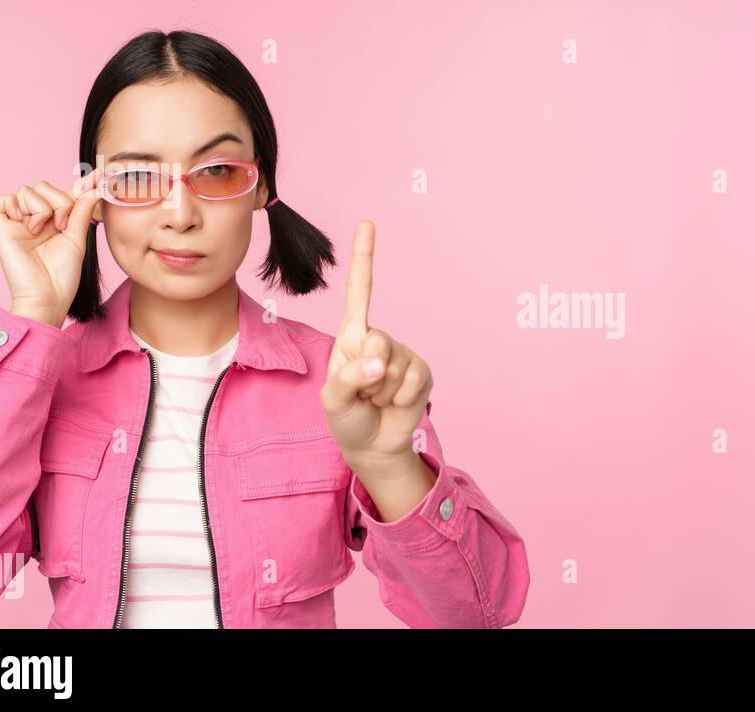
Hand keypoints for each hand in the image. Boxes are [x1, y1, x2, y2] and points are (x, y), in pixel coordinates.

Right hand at [0, 169, 103, 327]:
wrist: (47, 295)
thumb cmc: (62, 274)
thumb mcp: (77, 239)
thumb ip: (81, 211)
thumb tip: (93, 187)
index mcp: (55, 220)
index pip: (66, 193)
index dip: (82, 183)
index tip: (101, 173)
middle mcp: (35, 217)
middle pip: (44, 186)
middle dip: (59, 202)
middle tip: (60, 226)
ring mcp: (17, 220)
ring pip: (28, 190)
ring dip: (42, 208)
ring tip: (43, 231)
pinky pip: (4, 199)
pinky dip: (16, 206)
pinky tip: (25, 224)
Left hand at [321, 220, 433, 475]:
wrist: (373, 445)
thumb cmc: (347, 417)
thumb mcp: (333, 400)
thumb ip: (348, 380)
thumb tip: (379, 364)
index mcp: (352, 336)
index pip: (360, 291)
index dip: (364, 257)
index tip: (367, 223)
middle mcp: (378, 339)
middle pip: (377, 342)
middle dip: (368, 376)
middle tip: (363, 394)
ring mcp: (403, 355)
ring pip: (394, 368)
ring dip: (382, 393)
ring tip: (376, 401)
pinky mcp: (422, 372)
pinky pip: (413, 381)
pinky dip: (402, 399)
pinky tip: (396, 404)